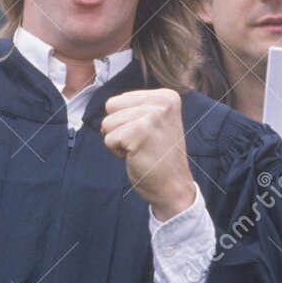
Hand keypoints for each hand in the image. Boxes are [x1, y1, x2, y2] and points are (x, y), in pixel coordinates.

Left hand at [101, 89, 197, 220]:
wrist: (173, 186)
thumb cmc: (158, 156)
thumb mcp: (154, 121)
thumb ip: (136, 107)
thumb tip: (109, 104)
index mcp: (167, 96)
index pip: (119, 99)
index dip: (125, 121)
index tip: (146, 135)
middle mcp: (162, 102)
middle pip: (111, 107)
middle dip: (118, 128)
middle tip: (142, 143)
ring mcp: (152, 116)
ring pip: (108, 123)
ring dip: (118, 141)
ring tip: (140, 149)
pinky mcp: (140, 132)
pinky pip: (109, 139)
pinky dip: (118, 152)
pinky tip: (137, 156)